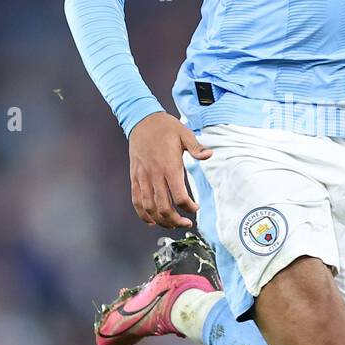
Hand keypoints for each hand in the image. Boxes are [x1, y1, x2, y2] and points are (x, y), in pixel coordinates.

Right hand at [128, 112, 212, 226]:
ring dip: (161, 221)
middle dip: (176, 220)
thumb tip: (209, 155)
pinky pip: (136, 200)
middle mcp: (155, 175)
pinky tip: (151, 221)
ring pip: (149, 208)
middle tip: (186, 223)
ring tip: (172, 224)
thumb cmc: (165, 127)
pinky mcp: (135, 177)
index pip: (179, 196)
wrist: (142, 120)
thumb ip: (197, 148)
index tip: (195, 208)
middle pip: (164, 207)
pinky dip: (142, 214)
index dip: (189, 207)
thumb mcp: (185, 134)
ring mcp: (143, 177)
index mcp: (169, 166)